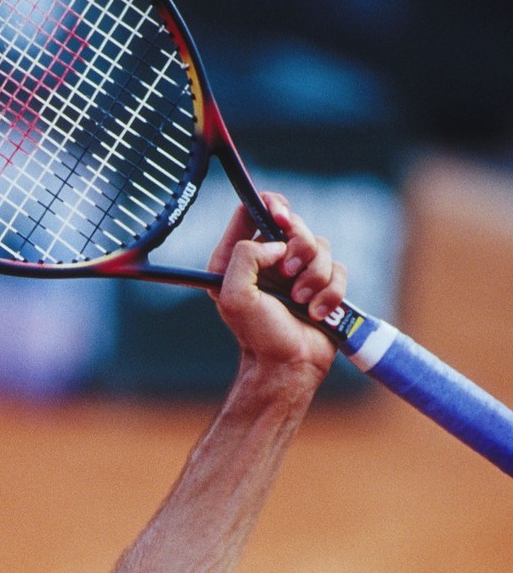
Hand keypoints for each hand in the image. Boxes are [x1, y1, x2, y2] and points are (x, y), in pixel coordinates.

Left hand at [208, 194, 345, 381]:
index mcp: (240, 257)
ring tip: (301, 302)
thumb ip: (244, 256)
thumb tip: (276, 244)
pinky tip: (316, 313)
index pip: (254, 209)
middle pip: (295, 224)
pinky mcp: (323, 285)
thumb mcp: (234, 295)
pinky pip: (339, 270)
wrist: (288, 366)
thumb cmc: (258, 334)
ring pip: (321, 246)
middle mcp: (270, 260)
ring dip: (314, 276)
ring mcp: (298, 272)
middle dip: (298, 247)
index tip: (280, 220)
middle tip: (289, 274)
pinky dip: (329, 293)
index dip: (272, 206)